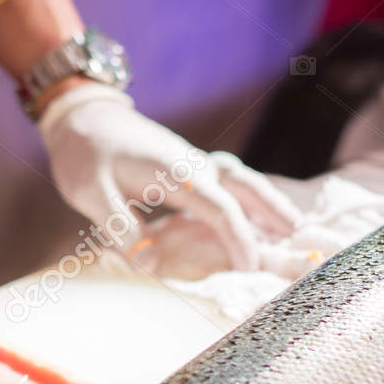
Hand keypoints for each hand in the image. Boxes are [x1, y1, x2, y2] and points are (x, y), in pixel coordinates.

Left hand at [38, 84, 299, 271]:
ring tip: (292, 226)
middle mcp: (191, 165)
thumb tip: (150, 264)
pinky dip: (247, 197)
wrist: (82, 117)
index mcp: (173, 171)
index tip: (250, 266)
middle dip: (273, 209)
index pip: (217, 207)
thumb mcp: (91, 193)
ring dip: (266, 201)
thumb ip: (121, 227)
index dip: (236, 238)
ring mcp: (191, 163)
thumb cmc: (84, 154)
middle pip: (244, 185)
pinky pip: (226, 183)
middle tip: (301, 235)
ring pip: (240, 180)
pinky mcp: (186, 167)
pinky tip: (255, 216)